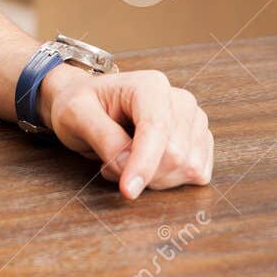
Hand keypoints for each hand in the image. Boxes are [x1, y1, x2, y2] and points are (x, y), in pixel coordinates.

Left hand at [39, 66, 212, 198]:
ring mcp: (195, 121)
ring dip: (154, 177)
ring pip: (189, 168)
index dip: (144, 164)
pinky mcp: (200, 142)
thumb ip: (103, 138)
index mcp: (151, 86)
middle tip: (110, 161)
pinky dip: (169, 179)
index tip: (128, 190)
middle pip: (176, 155)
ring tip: (126, 160)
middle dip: (143, 171)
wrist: (90, 104)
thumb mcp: (76, 114)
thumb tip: (127, 166)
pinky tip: (146, 165)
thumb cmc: (81, 104)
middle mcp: (181, 101)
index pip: (158, 130)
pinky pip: (197, 174)